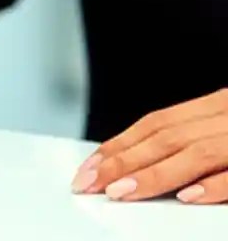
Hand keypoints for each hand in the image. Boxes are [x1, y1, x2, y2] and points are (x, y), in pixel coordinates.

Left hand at [73, 89, 227, 203]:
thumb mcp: (225, 125)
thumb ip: (193, 138)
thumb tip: (142, 162)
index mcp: (218, 106)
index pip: (156, 123)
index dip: (119, 145)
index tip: (89, 168)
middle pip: (167, 137)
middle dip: (123, 161)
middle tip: (90, 183)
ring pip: (196, 152)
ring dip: (154, 173)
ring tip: (120, 192)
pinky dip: (213, 184)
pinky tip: (187, 197)